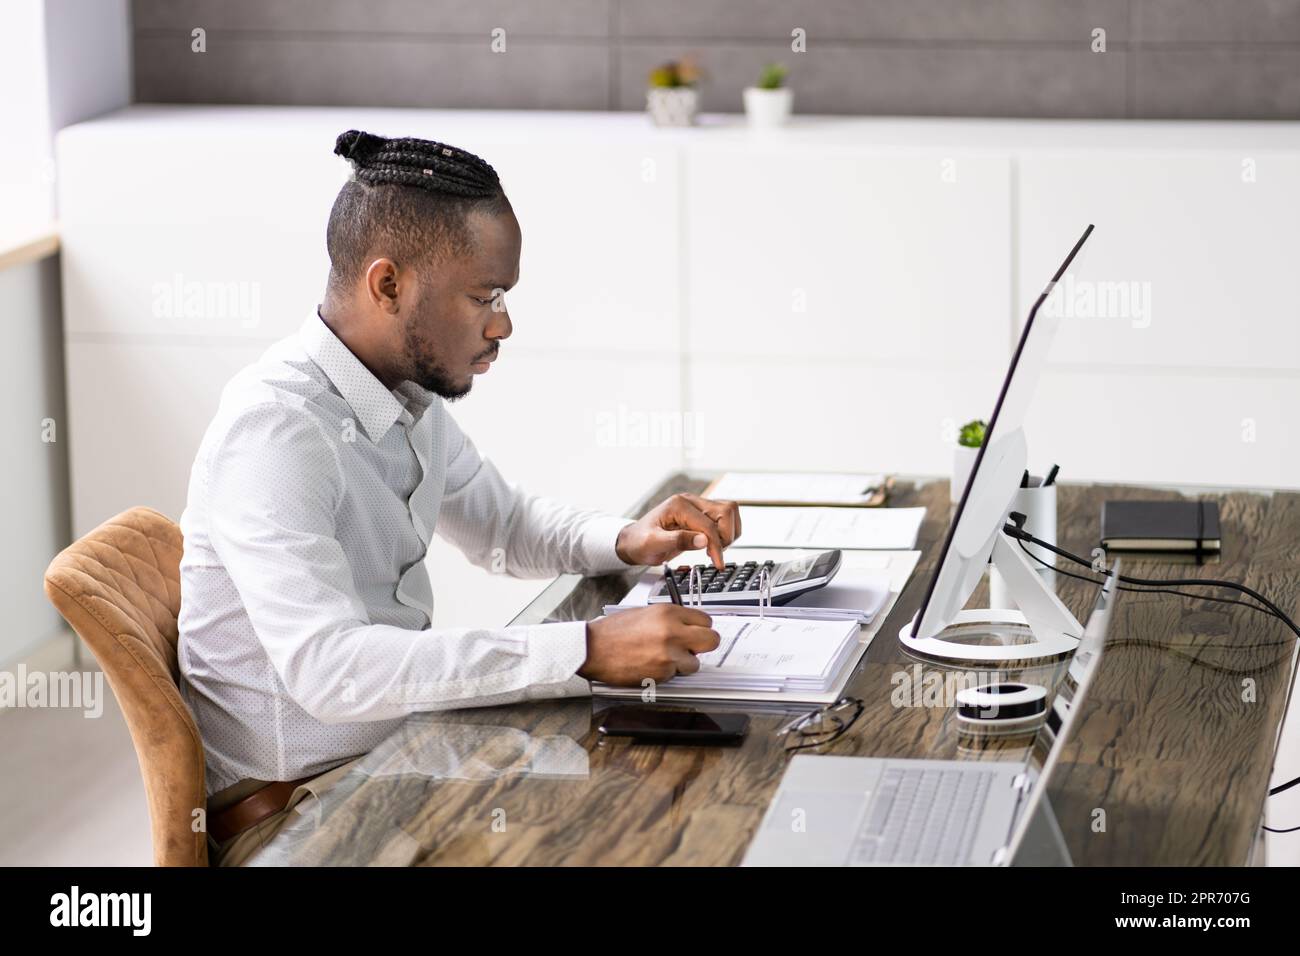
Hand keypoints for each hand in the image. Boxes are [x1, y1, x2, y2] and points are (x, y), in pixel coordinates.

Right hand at [579, 604, 719, 685]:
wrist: (593, 648)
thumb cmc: (614, 631)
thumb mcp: (645, 613)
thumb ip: (671, 618)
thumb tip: (689, 626)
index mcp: (668, 612)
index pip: (706, 620)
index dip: (700, 628)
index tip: (695, 632)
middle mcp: (672, 631)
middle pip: (712, 640)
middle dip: (703, 645)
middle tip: (691, 648)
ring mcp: (668, 654)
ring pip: (695, 663)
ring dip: (684, 663)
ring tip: (664, 657)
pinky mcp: (661, 673)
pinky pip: (676, 675)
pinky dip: (667, 673)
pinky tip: (651, 664)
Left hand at [614, 492, 741, 569]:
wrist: (634, 542)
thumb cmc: (640, 542)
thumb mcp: (654, 544)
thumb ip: (679, 540)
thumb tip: (704, 540)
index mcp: (678, 505)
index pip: (709, 524)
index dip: (716, 545)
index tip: (717, 562)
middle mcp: (690, 502)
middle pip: (726, 511)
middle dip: (725, 536)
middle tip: (715, 554)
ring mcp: (697, 507)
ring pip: (729, 512)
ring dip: (728, 533)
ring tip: (714, 549)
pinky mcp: (701, 515)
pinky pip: (724, 518)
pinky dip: (726, 532)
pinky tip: (713, 545)